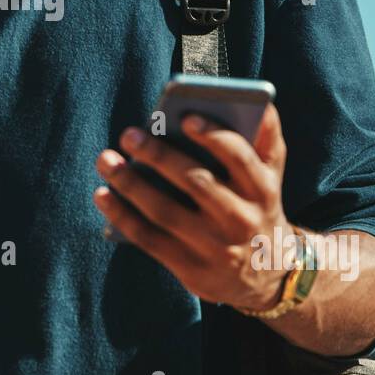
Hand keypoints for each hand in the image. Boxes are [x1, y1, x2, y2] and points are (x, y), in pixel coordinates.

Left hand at [93, 102, 296, 311]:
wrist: (268, 274)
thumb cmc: (258, 204)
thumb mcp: (272, 173)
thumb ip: (267, 135)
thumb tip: (259, 100)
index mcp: (263, 189)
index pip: (240, 158)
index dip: (214, 137)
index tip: (186, 118)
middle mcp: (241, 220)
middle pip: (197, 183)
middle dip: (160, 156)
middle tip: (129, 134)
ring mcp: (215, 248)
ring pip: (166, 212)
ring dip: (131, 184)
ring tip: (106, 159)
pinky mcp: (191, 269)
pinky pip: (150, 239)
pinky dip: (122, 216)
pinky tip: (102, 194)